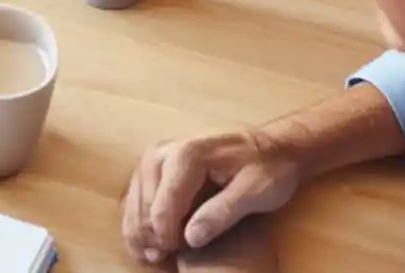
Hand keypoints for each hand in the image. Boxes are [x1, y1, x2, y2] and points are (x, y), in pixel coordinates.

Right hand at [123, 131, 300, 263]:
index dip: (165, 233)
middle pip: (144, 200)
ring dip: (137, 228)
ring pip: (134, 197)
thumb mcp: (255, 192)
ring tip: (150, 254)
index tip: (173, 253)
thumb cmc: (267, 168)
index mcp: (187, 155)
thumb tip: (190, 238)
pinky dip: (136, 218)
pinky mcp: (155, 165)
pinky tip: (144, 239)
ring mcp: (156, 157)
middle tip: (161, 257)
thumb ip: (222, 213)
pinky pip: (135, 193)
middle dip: (148, 233)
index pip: (165, 201)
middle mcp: (163, 152)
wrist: (270, 146)